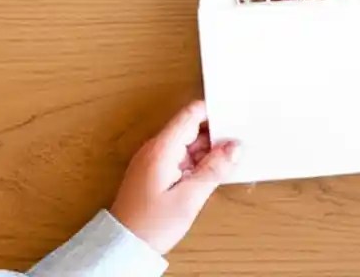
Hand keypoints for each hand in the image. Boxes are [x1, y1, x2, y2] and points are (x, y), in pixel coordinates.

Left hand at [110, 100, 239, 253]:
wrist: (124, 245)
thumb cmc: (150, 225)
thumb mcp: (189, 198)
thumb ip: (214, 169)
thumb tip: (233, 148)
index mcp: (162, 149)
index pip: (190, 114)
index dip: (213, 113)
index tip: (233, 120)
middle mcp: (155, 149)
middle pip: (190, 128)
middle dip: (214, 136)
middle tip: (235, 150)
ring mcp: (153, 160)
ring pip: (186, 144)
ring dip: (206, 152)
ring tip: (224, 167)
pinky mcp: (154, 172)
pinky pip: (179, 157)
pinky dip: (195, 163)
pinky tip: (207, 177)